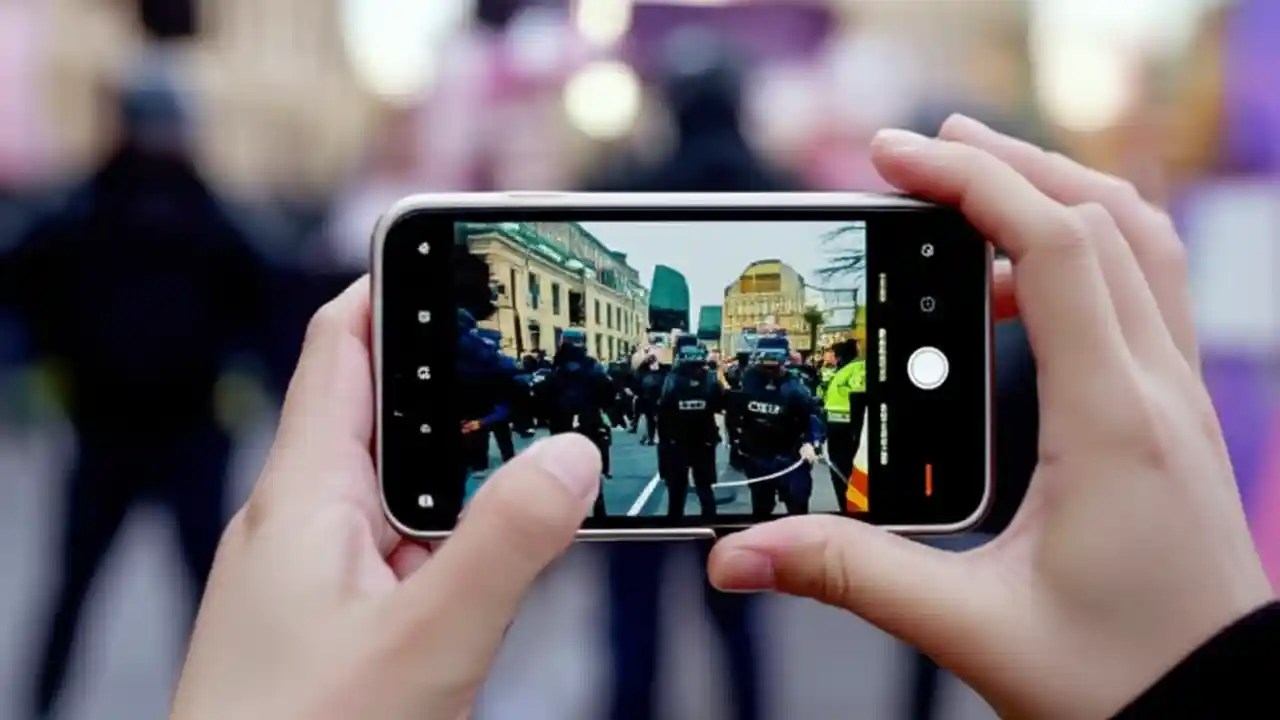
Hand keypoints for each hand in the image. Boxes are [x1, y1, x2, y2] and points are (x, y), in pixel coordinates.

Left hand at [171, 278, 600, 719]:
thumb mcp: (426, 640)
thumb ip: (504, 544)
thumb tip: (571, 455)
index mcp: (302, 496)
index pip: (339, 348)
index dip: (392, 283)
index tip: (458, 249)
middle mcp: (304, 522)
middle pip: (382, 408)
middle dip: (456, 371)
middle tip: (535, 342)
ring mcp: (321, 576)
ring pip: (403, 485)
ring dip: (469, 459)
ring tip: (546, 433)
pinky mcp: (341, 623)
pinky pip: (408, 547)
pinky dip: (463, 529)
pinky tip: (509, 544)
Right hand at [707, 117, 1273, 718]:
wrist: (1223, 719)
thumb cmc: (1124, 685)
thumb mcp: (973, 630)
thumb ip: (851, 577)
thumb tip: (739, 553)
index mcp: (1111, 423)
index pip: (1056, 246)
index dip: (974, 181)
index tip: (893, 159)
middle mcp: (1158, 394)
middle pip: (1107, 218)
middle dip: (1010, 164)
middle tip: (919, 153)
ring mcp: (1177, 404)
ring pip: (1137, 249)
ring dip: (1057, 198)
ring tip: (969, 194)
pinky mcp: (1172, 424)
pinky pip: (1140, 299)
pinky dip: (1083, 257)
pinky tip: (1017, 294)